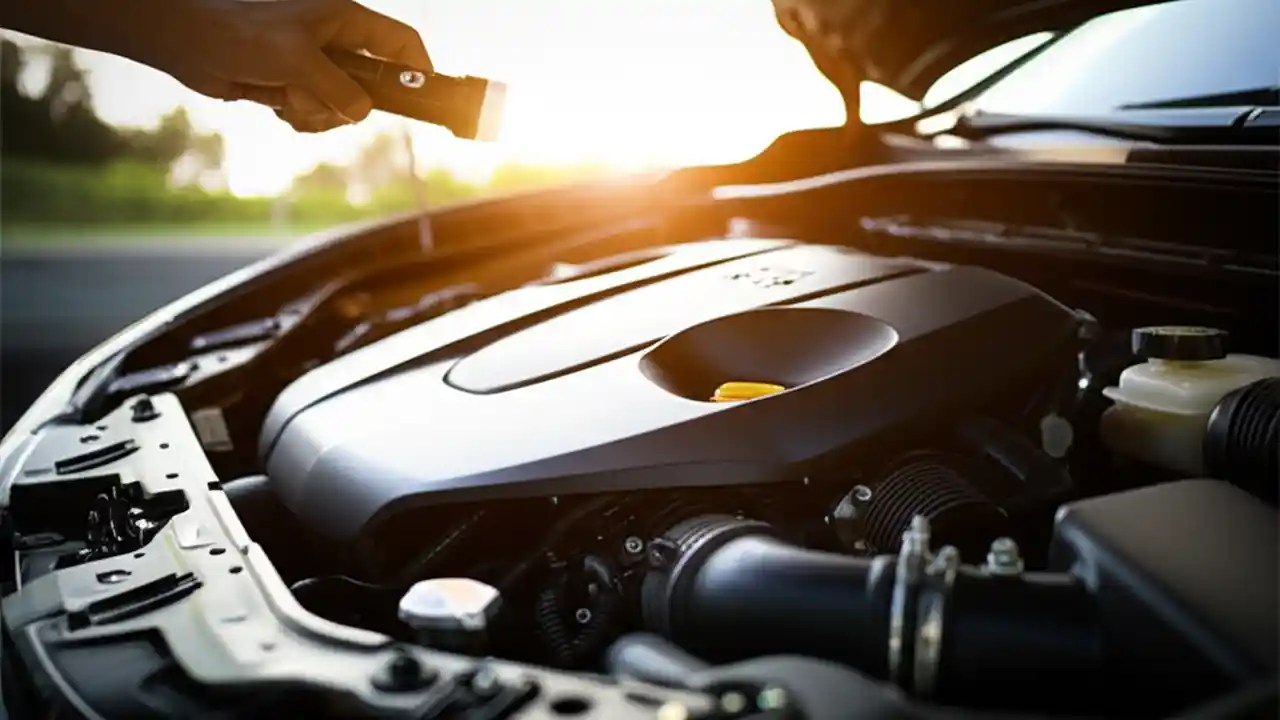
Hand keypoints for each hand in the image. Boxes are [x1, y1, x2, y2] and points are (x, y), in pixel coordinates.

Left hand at [125, 0, 431, 131]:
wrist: (185, 40)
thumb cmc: (240, 33)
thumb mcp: (298, 60)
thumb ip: (339, 89)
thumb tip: (362, 113)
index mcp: (344, 18)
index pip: (399, 42)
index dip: (417, 68)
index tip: (422, 99)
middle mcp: (332, 40)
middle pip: (371, 85)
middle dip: (348, 104)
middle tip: (322, 102)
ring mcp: (312, 63)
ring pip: (341, 105)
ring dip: (317, 112)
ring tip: (287, 99)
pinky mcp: (290, 82)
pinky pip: (314, 111)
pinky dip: (299, 115)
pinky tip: (274, 102)